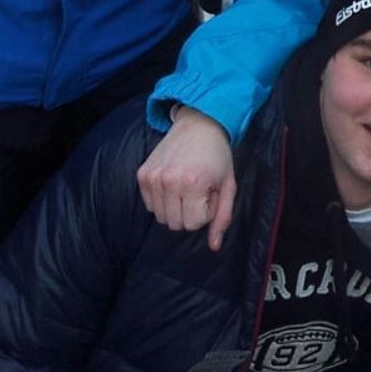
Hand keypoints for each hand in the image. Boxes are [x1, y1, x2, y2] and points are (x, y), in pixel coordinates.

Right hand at [137, 105, 237, 249]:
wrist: (198, 124)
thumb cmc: (217, 156)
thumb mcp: (228, 185)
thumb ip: (222, 217)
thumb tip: (214, 246)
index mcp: (193, 183)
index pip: (193, 224)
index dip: (204, 212)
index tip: (209, 194)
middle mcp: (169, 181)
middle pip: (175, 224)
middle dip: (189, 212)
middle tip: (198, 190)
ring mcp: (153, 178)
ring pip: (160, 217)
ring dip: (174, 208)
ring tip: (186, 186)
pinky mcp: (142, 175)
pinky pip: (149, 205)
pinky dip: (161, 200)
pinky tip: (173, 182)